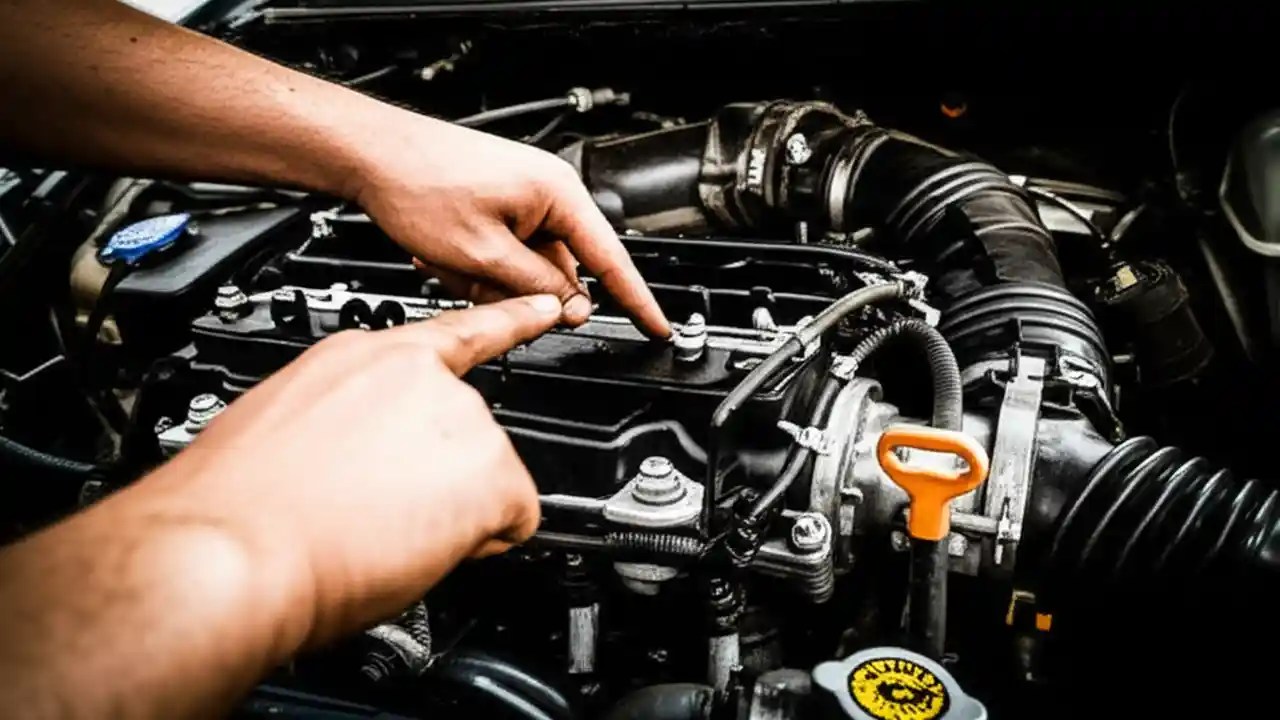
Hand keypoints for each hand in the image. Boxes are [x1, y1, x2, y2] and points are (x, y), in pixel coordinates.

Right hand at [140, 295, 559, 644]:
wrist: (230, 550)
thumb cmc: (238, 506)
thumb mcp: (286, 431)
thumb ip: (347, 424)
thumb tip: (360, 453)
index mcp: (362, 359)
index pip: (454, 333)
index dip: (508, 320)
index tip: (545, 306)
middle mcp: (421, 378)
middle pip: (467, 433)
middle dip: (441, 479)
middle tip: (376, 511)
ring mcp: (461, 417)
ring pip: (488, 478)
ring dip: (453, 512)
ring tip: (381, 530)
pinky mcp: (491, 467)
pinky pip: (513, 518)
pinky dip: (482, 542)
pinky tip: (421, 546)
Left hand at [347, 111, 670, 338]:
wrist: (370, 153)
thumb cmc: (419, 182)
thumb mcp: (483, 255)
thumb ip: (534, 287)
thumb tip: (570, 307)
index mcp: (558, 194)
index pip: (611, 259)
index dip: (637, 300)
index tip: (658, 326)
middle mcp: (548, 191)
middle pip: (561, 269)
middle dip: (524, 290)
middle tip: (482, 287)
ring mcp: (523, 197)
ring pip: (528, 267)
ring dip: (493, 279)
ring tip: (449, 261)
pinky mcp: (500, 205)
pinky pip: (507, 253)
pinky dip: (481, 267)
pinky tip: (447, 257)